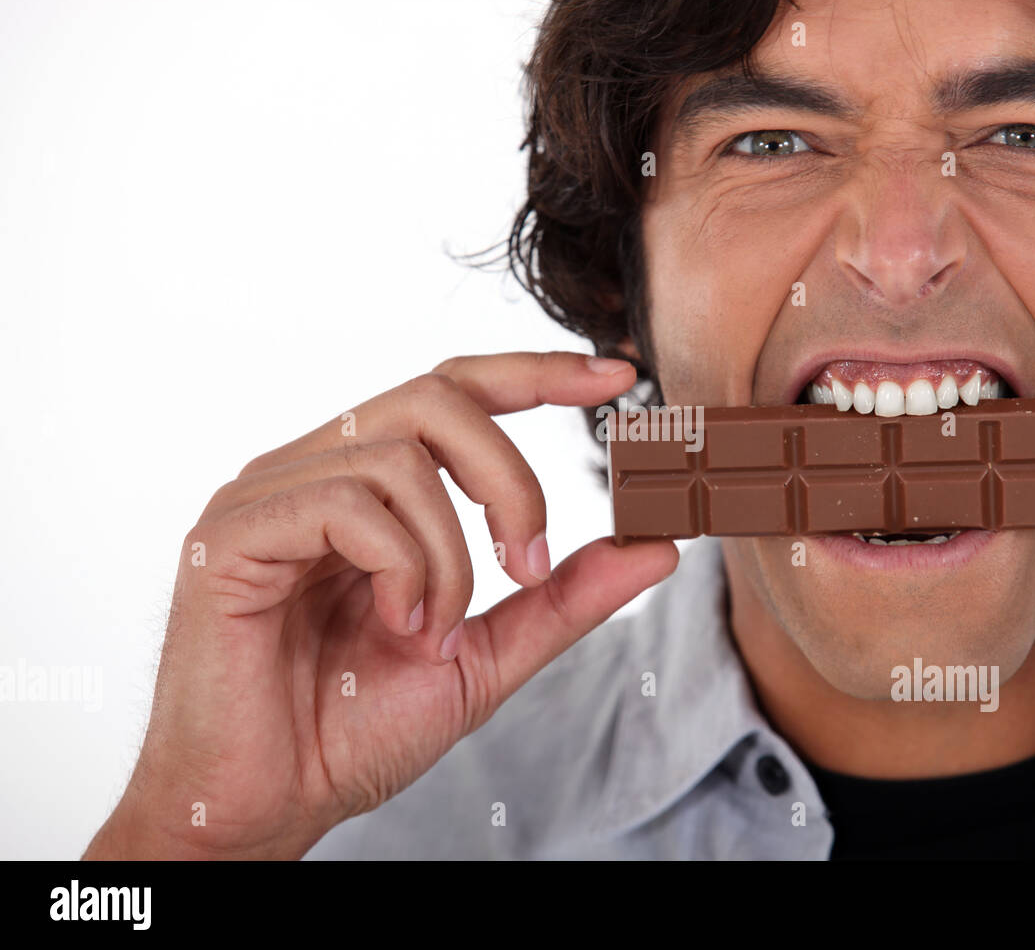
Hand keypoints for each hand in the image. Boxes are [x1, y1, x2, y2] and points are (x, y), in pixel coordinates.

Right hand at [83, 352, 677, 858]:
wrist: (266, 806)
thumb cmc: (354, 729)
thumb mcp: (486, 655)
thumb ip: (564, 597)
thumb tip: (658, 545)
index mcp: (366, 487)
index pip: (454, 393)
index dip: (536, 373)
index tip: (617, 379)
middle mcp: (314, 470)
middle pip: (437, 398)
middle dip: (510, 479)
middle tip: (528, 566)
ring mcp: (267, 495)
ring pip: (399, 457)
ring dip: (449, 557)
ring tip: (433, 633)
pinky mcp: (231, 533)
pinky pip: (345, 503)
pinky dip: (401, 568)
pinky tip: (396, 626)